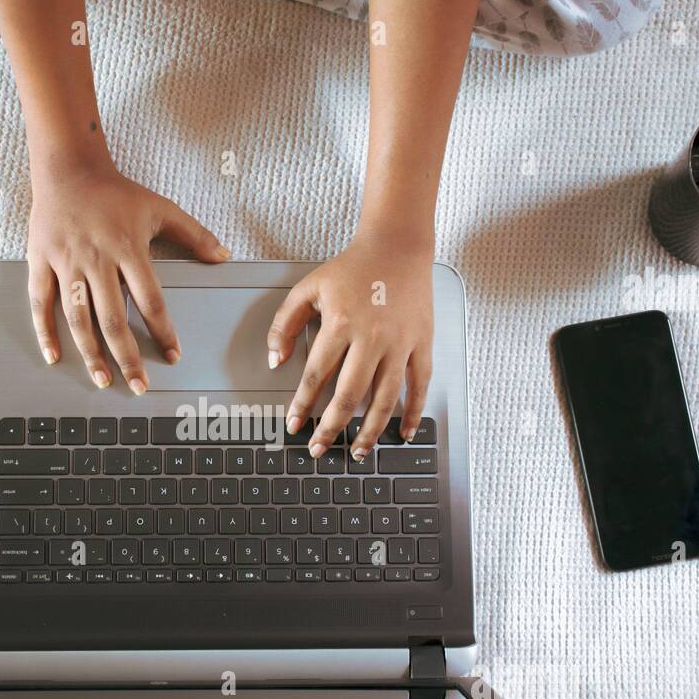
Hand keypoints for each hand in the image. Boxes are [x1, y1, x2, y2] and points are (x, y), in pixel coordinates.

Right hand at [27, 162, 228, 392]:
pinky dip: (45, 332)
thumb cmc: (116, 192)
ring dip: (91, 353)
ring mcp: (66, 262)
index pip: (150, 301)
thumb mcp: (160, 207)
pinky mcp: (40, 261)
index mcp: (128, 249)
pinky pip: (40, 302)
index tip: (172, 356)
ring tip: (103, 379)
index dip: (163, 332)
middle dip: (127, 356)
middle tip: (139, 385)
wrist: (68, 168)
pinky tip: (55, 357)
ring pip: (77, 317)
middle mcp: (96, 259)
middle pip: (113, 318)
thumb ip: (194, 234)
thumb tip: (224, 256)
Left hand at [267, 233, 432, 459]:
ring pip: (385, 398)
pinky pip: (419, 385)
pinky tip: (404, 433)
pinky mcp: (422, 343)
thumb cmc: (352, 268)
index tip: (294, 426)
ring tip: (359, 452)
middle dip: (332, 428)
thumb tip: (276, 361)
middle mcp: (372, 338)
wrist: (398, 246)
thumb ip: (284, 324)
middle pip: (349, 395)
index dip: (303, 404)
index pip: (317, 375)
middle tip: (319, 449)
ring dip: (370, 430)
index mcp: (341, 324)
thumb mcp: (308, 288)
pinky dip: (413, 412)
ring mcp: (400, 343)